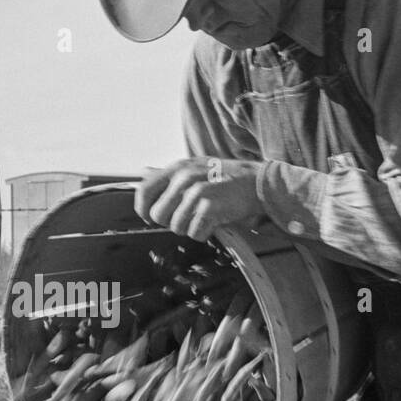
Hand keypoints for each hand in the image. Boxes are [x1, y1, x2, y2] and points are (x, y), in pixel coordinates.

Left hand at [134, 158, 265, 241]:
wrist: (257, 182)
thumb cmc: (224, 178)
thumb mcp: (194, 167)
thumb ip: (169, 174)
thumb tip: (143, 171)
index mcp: (177, 168)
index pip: (143, 191)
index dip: (144, 210)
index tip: (152, 217)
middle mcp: (183, 177)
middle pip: (158, 215)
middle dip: (171, 221)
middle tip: (190, 215)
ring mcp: (196, 191)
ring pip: (175, 227)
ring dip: (189, 228)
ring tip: (204, 216)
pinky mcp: (210, 206)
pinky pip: (194, 233)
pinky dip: (204, 233)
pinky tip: (214, 221)